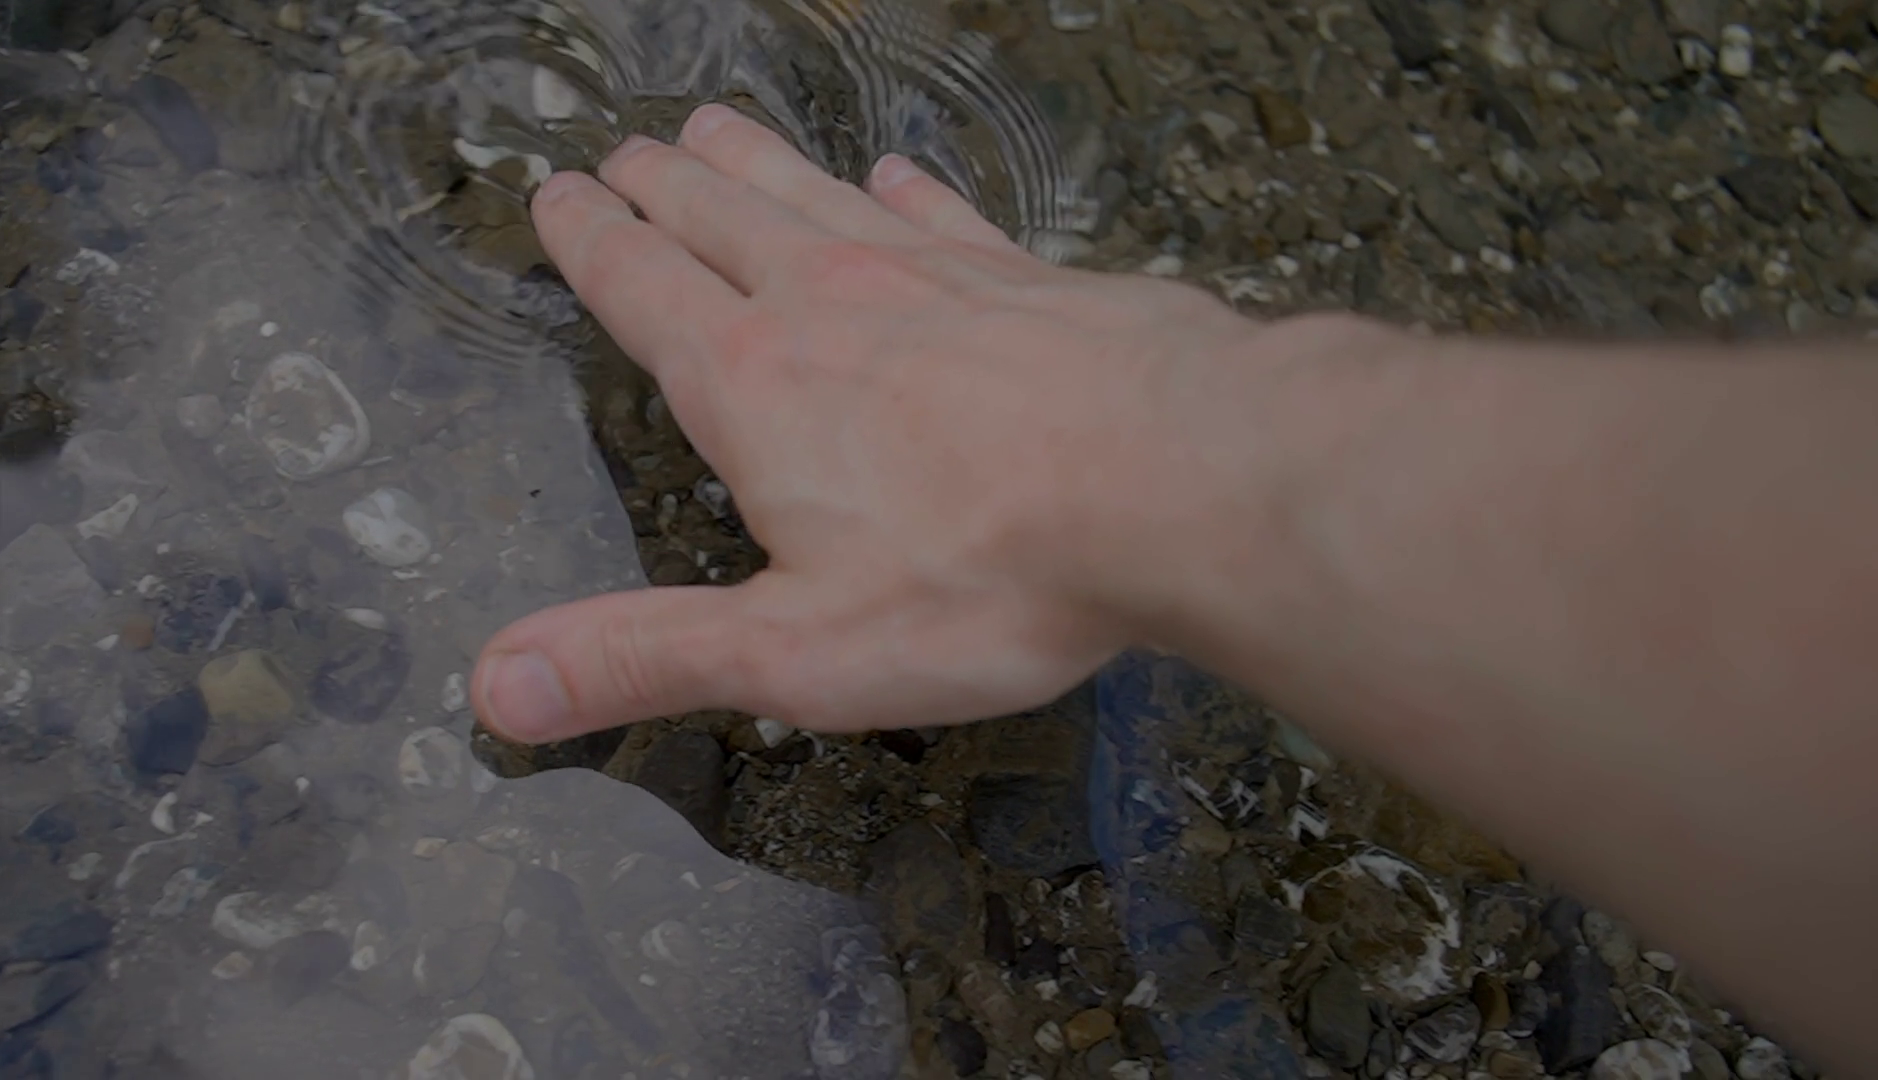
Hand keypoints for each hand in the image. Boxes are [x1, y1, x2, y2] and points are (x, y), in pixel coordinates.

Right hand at [470, 102, 1267, 742]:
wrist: (1180, 482)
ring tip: (713, 127)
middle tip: (626, 151)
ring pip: (818, 196)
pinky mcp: (1029, 279)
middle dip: (662, 186)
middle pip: (721, 219)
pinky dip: (909, 190)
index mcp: (754, 384)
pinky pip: (946, 215)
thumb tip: (499, 688)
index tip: (558, 193)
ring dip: (757, 161)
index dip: (590, 241)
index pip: (643, 289)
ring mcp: (936, 276)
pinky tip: (897, 174)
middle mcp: (831, 301)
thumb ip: (646, 656)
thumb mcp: (796, 652)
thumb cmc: (989, 576)